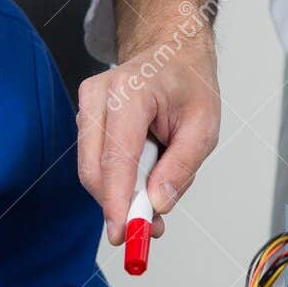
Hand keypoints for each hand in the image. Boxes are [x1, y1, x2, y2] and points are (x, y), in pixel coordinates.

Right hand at [78, 0, 222, 245]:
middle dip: (120, 205)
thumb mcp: (203, 127)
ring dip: (121, 192)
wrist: (172, 52)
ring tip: (158, 188)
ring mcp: (87, 104)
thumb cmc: (189, 85)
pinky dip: (117, 178)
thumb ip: (180, 167)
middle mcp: (99, 95)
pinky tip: (143, 171)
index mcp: (131, 92)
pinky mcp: (84, 116)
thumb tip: (157, 205)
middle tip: (152, 228)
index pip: (117, 157)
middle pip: (96, 169)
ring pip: (93, 169)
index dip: (117, 201)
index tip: (124, 234)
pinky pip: (95, 161)